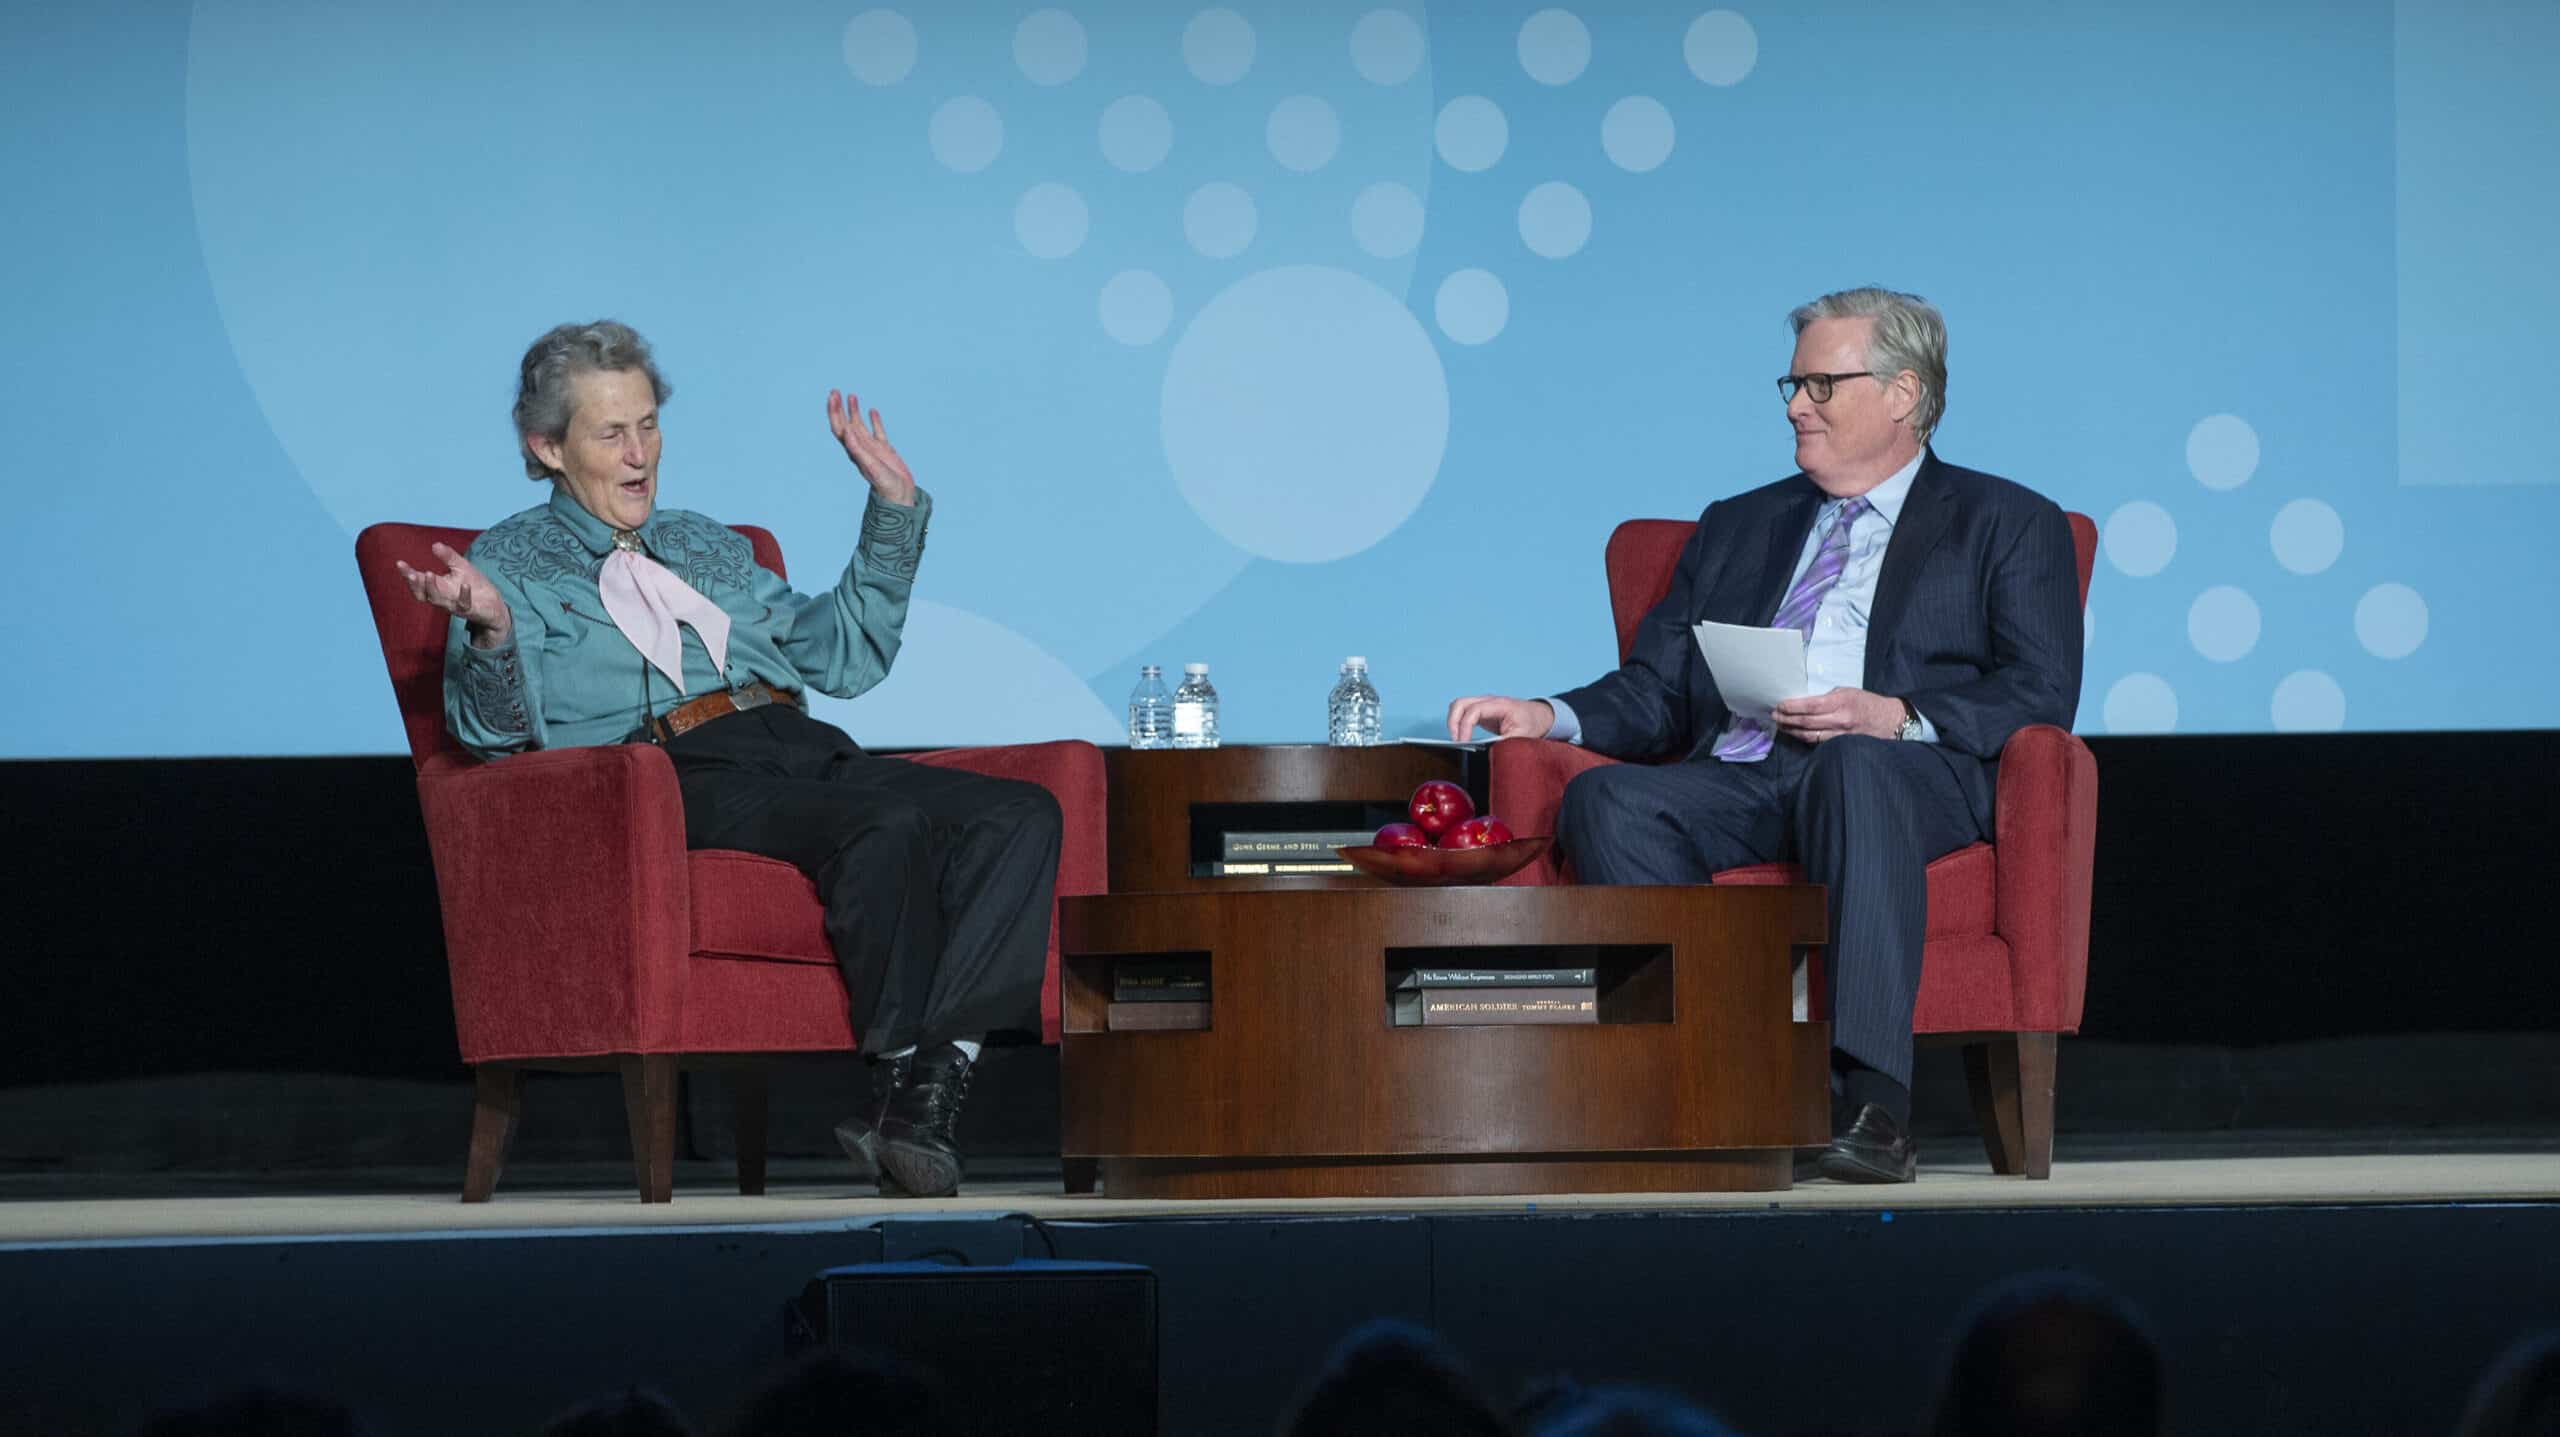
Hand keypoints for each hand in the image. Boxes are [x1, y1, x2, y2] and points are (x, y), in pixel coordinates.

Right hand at [394, 543, 509, 647]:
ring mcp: (454, 605)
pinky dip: (464, 595)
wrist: (494, 604)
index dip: (408, 574)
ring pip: (438, 600)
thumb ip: (448, 557)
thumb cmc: (474, 585)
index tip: (400, 563)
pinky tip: (465, 584)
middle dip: (415, 584)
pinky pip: (463, 605)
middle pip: (422, 594)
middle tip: (411, 573)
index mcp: (438, 587)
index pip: (419, 582)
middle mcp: (442, 598)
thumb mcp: (461, 566)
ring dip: (432, 588)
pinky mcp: (469, 610)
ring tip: (428, 574)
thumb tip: (435, 544)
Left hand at [826, 389, 916, 506]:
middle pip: (845, 424)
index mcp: (853, 450)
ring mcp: (872, 448)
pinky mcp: (885, 450)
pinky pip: (877, 431)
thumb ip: (858, 449)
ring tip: (852, 396)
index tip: (832, 397)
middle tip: (835, 391)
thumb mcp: (870, 466)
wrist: (898, 495)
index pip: (839, 427)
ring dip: (854, 411)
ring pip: (859, 425)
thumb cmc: (884, 484)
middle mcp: (860, 447)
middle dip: (839, 408)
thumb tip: (846, 431)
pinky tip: (872, 411)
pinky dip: (874, 420)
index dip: (834, 412)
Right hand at [1446, 695, 1554, 741]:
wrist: (1539, 716)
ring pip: (1458, 705)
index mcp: (1500, 705)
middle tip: (1456, 741)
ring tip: (1458, 739)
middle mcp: (1489, 701)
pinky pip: (1463, 711)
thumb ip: (1504, 742)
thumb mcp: (1521, 736)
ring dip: (1453, 721)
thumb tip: (1486, 751)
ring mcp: (1484, 704)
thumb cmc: (1532, 723)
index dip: (1465, 727)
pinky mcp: (1481, 710)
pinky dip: (1458, 722)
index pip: (1473, 711)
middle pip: (1460, 703)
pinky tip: (1463, 736)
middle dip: (1453, 722)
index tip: (1463, 742)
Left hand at [1769, 687, 1903, 743]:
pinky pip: (1818, 742)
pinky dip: (1803, 737)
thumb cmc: (1867, 703)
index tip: (1779, 705)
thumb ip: (1826, 698)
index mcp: (1842, 702)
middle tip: (1774, 715)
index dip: (1792, 706)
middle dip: (1786, 719)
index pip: (1811, 705)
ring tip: (1780, 724)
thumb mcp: (1847, 692)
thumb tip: (1803, 702)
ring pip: (1809, 735)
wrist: (1889, 721)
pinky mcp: (1841, 744)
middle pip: (1806, 722)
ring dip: (1791, 730)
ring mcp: (1840, 735)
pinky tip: (1795, 733)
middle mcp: (1840, 720)